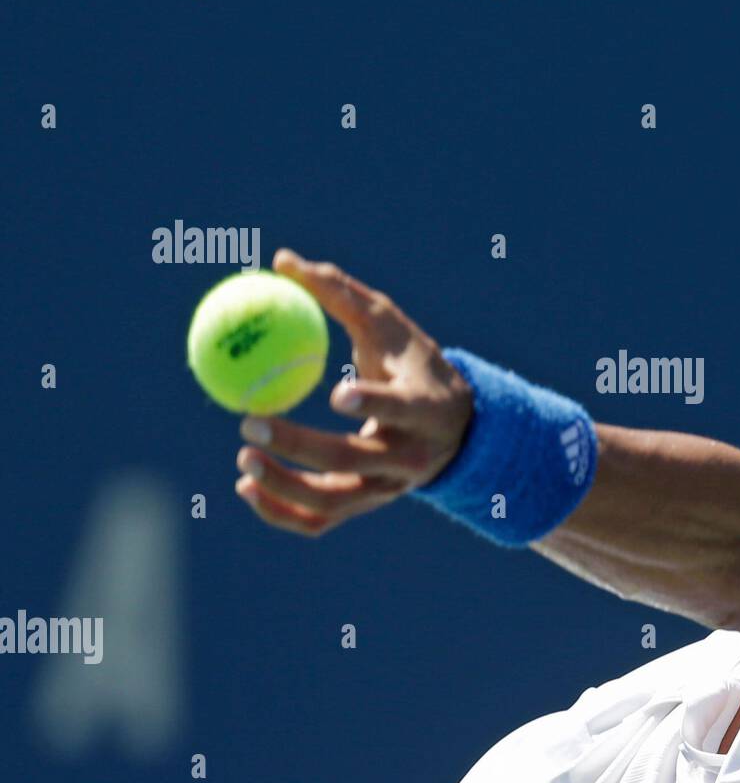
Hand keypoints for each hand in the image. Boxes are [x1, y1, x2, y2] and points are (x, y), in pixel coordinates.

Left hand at [234, 249, 473, 536]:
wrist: (453, 430)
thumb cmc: (413, 366)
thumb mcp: (389, 326)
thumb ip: (341, 294)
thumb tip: (282, 261)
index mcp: (426, 409)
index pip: (402, 410)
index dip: (373, 404)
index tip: (336, 392)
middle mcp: (410, 457)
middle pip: (354, 459)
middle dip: (300, 446)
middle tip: (249, 420)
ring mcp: (387, 489)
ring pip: (332, 500)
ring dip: (282, 484)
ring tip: (243, 455)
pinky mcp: (365, 506)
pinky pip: (318, 521)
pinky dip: (279, 512)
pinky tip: (244, 486)